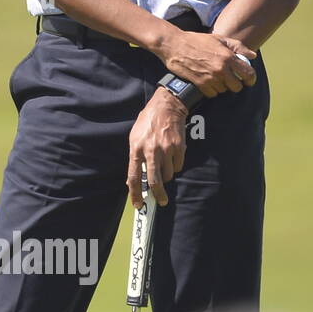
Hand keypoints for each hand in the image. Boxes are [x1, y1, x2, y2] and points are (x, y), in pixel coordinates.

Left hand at [127, 89, 187, 206]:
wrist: (166, 107)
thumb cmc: (147, 123)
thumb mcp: (134, 137)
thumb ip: (135, 157)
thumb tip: (134, 178)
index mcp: (136, 148)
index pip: (133, 176)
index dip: (135, 193)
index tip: (138, 204)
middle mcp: (150, 150)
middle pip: (154, 180)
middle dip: (158, 194)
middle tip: (161, 201)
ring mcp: (166, 149)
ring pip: (168, 174)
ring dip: (166, 175)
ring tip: (164, 163)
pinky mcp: (179, 148)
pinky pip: (177, 166)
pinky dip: (175, 165)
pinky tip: (172, 155)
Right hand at [158, 29, 256, 96]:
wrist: (174, 45)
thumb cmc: (197, 40)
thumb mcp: (219, 39)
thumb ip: (238, 47)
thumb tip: (252, 56)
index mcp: (228, 57)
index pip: (248, 73)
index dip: (250, 79)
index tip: (248, 80)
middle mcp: (221, 68)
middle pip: (236, 87)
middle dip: (234, 84)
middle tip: (229, 80)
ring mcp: (210, 77)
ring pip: (223, 90)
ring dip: (221, 86)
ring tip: (215, 78)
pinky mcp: (199, 83)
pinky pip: (212, 93)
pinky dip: (211, 90)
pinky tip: (207, 82)